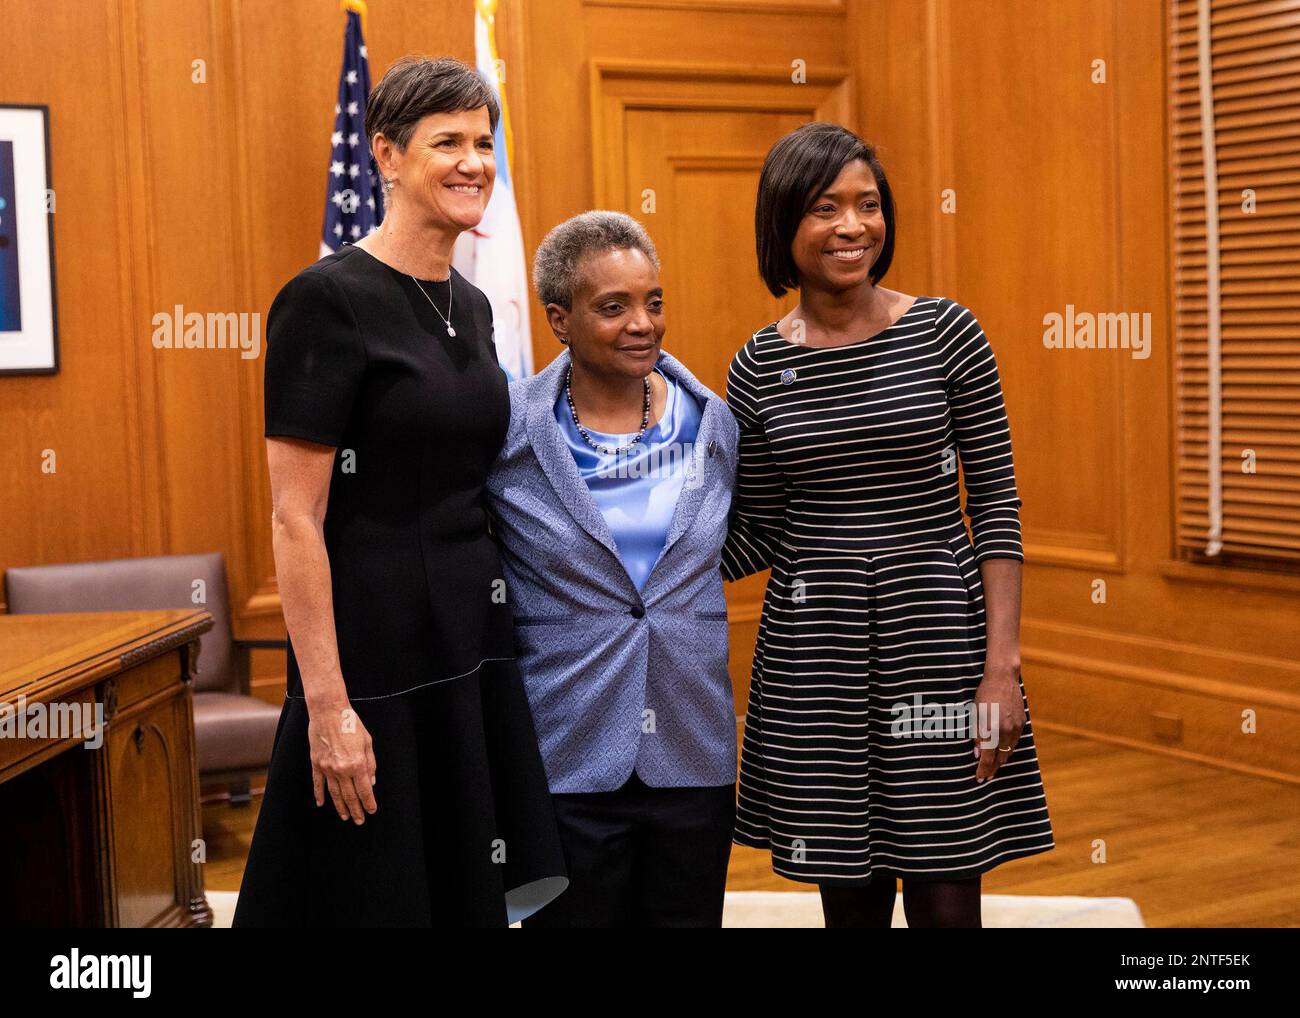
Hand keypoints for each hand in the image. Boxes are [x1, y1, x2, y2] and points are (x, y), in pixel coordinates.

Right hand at [307, 702, 377, 822]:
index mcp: (357, 764)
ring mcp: (327, 768)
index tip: (372, 810)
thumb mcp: (367, 742)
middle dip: (356, 809)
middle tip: (359, 820)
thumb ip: (371, 764)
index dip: (369, 802)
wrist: (328, 712)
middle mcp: (342, 769)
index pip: (364, 790)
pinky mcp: (316, 763)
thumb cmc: (351, 724)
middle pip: (350, 795)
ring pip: (334, 793)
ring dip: (340, 806)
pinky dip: (319, 795)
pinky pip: (318, 783)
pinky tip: (321, 804)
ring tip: (345, 816)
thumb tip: (372, 782)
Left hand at [972, 660, 1025, 783]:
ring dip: (1001, 760)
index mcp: (991, 729)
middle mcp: (1006, 731)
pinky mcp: (1022, 723)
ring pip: (1009, 751)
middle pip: (1000, 758)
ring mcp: (1016, 728)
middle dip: (992, 768)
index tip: (979, 778)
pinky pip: (1015, 742)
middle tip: (985, 775)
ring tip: (993, 765)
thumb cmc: (984, 694)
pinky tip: (1002, 750)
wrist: (1002, 678)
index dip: (983, 770)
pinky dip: (1008, 748)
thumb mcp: (975, 714)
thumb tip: (976, 755)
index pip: (987, 758)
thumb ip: (976, 736)